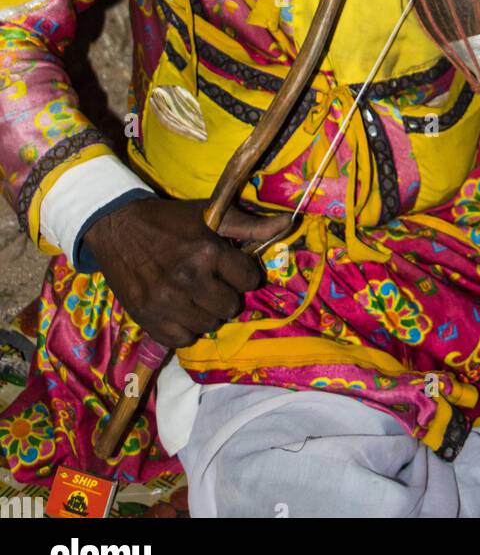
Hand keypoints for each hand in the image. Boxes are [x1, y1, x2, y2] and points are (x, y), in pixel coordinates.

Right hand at [83, 196, 278, 348]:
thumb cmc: (169, 220)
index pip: (248, 280)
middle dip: (225, 294)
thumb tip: (288, 224)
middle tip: (209, 281)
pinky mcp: (149, 320)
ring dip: (206, 312)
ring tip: (193, 294)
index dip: (242, 274)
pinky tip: (178, 308)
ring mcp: (167, 303)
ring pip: (209, 325)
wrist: (116, 228)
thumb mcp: (209, 215)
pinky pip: (184, 339)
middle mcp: (189, 279)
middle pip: (231, 307)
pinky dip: (184, 328)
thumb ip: (250, 225)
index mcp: (208, 252)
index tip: (229, 268)